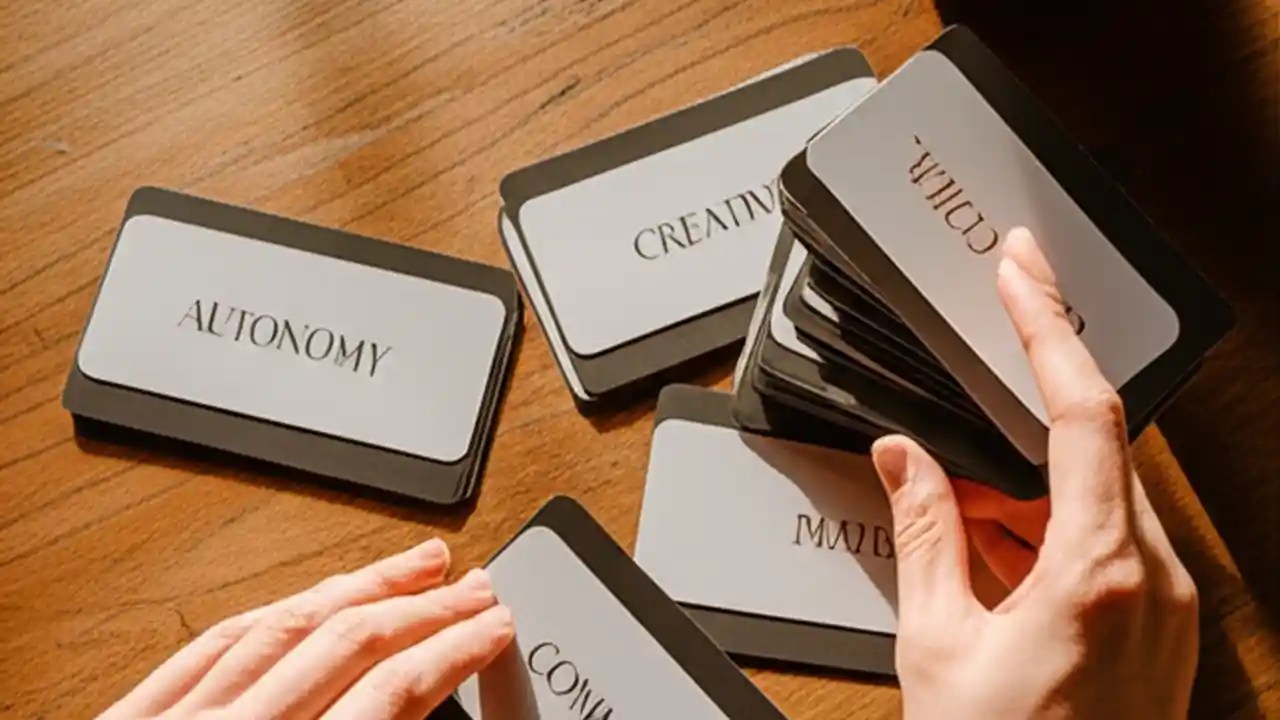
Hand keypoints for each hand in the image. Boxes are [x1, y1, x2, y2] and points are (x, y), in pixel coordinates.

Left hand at [100, 539, 512, 718]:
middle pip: (348, 644)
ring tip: (412, 567)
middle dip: (424, 608)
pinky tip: (309, 597)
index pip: (392, 695)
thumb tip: (423, 719)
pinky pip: (217, 642)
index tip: (493, 630)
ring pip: (287, 624)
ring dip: (360, 587)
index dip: (454, 652)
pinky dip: (277, 611)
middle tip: (476, 589)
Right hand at [870, 227, 1198, 718]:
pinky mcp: (1155, 629)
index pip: (1084, 411)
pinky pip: (1105, 546)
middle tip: (958, 407)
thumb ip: (924, 534)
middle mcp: (1153, 581)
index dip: (1047, 328)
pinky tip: (989, 549)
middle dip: (1016, 422)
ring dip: (1022, 488)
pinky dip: (1045, 531)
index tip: (1022, 272)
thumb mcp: (938, 645)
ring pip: (1096, 499)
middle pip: (1092, 450)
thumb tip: (902, 461)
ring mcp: (1163, 608)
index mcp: (1100, 572)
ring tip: (953, 507)